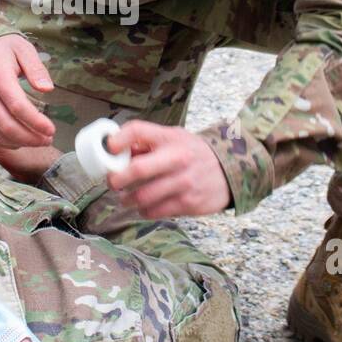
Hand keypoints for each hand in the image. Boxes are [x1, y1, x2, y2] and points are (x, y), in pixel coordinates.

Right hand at [0, 35, 55, 148]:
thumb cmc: (2, 49)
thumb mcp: (23, 49)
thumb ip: (36, 69)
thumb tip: (47, 89)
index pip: (17, 106)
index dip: (35, 121)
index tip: (51, 129)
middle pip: (6, 125)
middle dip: (30, 137)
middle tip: (48, 139)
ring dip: (20, 142)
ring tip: (39, 140)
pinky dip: (6, 143)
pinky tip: (22, 141)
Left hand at [105, 122, 231, 218]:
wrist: (231, 170)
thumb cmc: (193, 153)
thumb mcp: (174, 138)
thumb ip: (147, 143)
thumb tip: (116, 151)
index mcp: (170, 138)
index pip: (138, 130)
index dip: (119, 139)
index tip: (109, 148)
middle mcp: (178, 158)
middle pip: (138, 169)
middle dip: (117, 179)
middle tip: (112, 182)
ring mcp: (184, 182)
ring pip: (143, 196)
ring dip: (127, 200)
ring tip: (125, 199)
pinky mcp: (188, 203)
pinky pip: (155, 211)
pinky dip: (144, 211)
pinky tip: (144, 206)